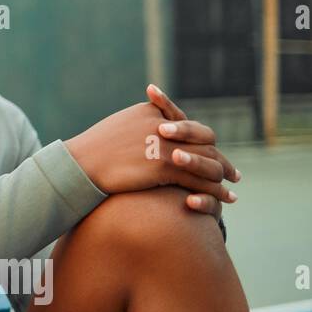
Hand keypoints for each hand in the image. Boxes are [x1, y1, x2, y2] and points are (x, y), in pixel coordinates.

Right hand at [64, 97, 240, 206]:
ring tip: (231, 188)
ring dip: (221, 175)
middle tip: (232, 173)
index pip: (188, 124)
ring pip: (205, 160)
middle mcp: (162, 125)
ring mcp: (164, 145)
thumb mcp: (119, 128)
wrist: (79, 164)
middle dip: (219, 158)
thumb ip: (140, 128)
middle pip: (203, 140)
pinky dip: (214, 190)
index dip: (203, 139)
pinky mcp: (163, 166)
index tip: (213, 149)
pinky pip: (197, 179)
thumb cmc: (92, 151)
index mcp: (152, 112)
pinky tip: (223, 199)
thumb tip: (151, 134)